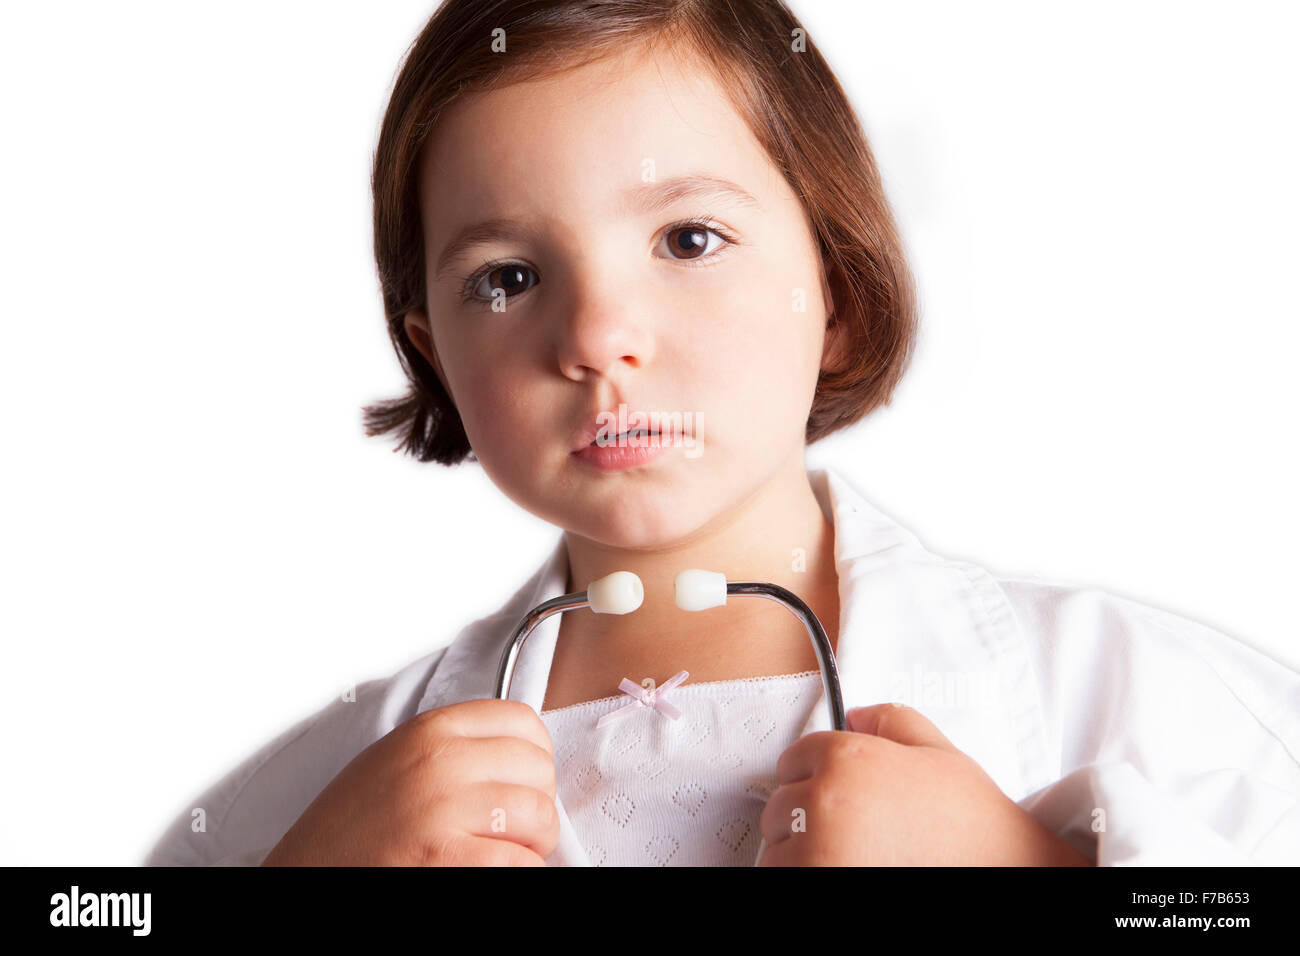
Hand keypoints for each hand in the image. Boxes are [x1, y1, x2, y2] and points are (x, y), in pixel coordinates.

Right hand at [261, 698, 558, 865]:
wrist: (303, 876)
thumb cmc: (348, 832)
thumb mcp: (397, 763)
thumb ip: (453, 749)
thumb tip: (520, 759)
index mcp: (428, 731)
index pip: (524, 722)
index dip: (532, 759)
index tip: (518, 785)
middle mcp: (439, 761)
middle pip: (539, 769)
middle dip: (535, 805)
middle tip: (508, 830)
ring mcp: (443, 808)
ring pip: (540, 816)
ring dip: (530, 844)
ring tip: (499, 855)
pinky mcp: (447, 857)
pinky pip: (522, 861)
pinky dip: (519, 871)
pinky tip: (485, 870)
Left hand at [758, 702, 1093, 865]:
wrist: (1003, 870)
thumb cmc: (973, 824)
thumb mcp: (938, 753)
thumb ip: (891, 720)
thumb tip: (853, 714)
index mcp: (846, 758)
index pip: (792, 759)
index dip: (817, 777)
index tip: (839, 796)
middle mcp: (824, 800)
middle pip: (780, 805)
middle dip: (807, 816)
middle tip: (854, 832)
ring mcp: (817, 849)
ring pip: (776, 847)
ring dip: (802, 852)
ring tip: (852, 855)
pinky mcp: (817, 880)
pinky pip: (782, 875)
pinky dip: (805, 873)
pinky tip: (847, 868)